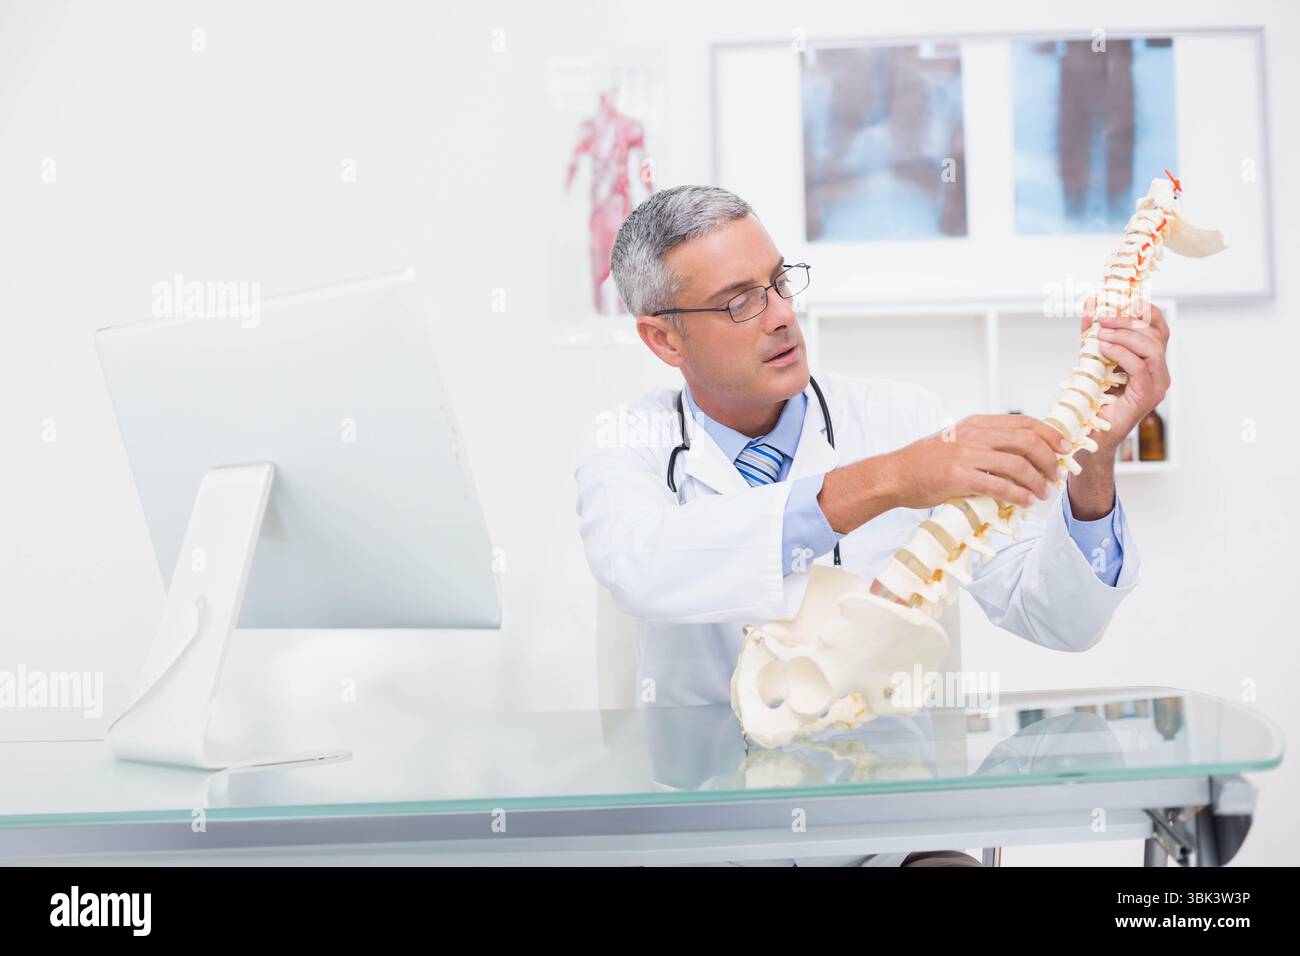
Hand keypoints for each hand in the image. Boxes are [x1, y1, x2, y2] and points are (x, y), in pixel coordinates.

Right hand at [885, 414, 1074, 509]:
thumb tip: (1018, 455)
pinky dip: (1018, 495)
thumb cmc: (925, 462)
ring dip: (1037, 480)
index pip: (1023, 422)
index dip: (1050, 435)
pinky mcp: (959, 477)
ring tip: (1043, 492)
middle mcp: (973, 435)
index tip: (1064, 448)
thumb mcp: (956, 441)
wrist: (895, 475)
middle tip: (1055, 475)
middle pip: (1026, 441)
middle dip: (1049, 459)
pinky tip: (1026, 501)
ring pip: (1017, 464)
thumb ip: (984, 443)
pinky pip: (999, 486)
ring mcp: (966, 455)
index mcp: (975, 423)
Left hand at [1081, 297, 1171, 448]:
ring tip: (1100, 334)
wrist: (1090, 430)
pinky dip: (1122, 354)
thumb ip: (1092, 331)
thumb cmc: (1094, 396)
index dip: (1144, 310)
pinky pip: (1141, 368)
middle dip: (1128, 321)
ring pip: (1153, 349)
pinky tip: (1104, 349)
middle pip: (1156, 334)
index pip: (1158, 327)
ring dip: (1125, 336)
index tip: (1123, 300)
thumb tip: (1091, 303)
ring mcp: (1157, 384)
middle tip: (1102, 318)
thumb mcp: (1092, 356)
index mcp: (1152, 360)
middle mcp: (1160, 371)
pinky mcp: (1147, 396)